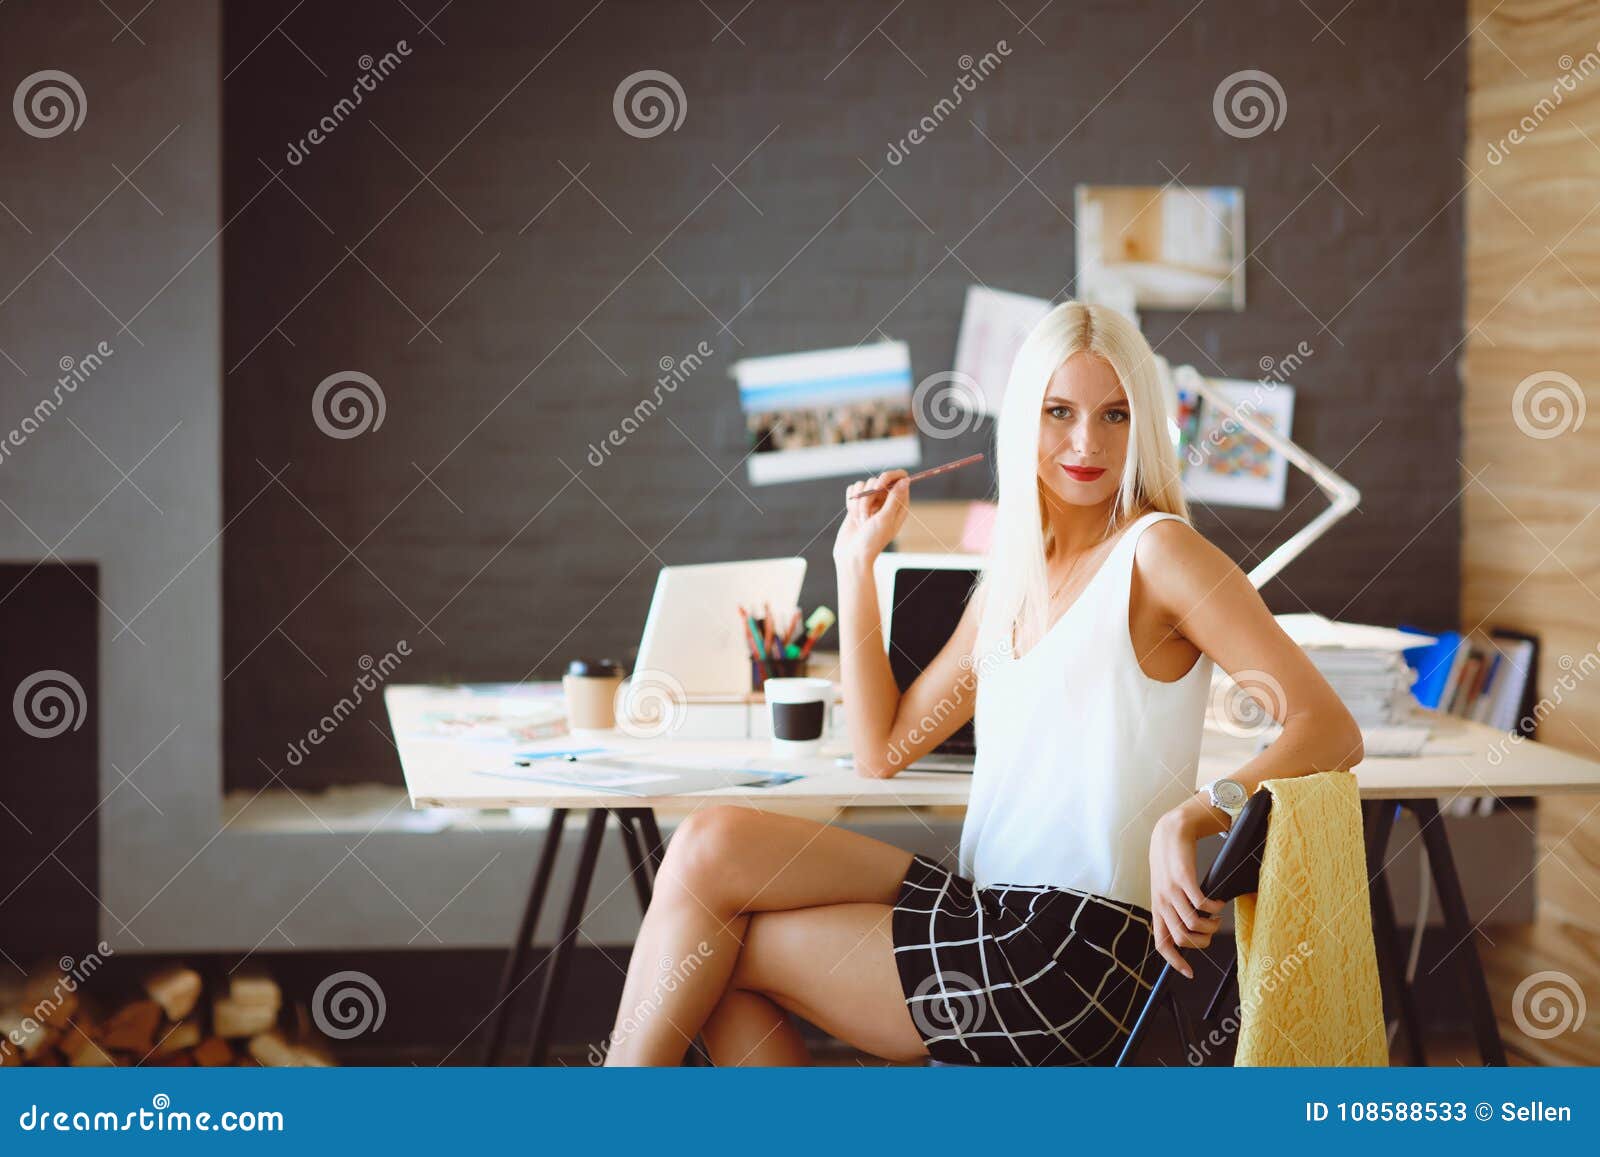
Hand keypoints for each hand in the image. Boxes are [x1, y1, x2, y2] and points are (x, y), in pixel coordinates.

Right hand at [833, 470, 909, 568]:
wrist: (852, 554)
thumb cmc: (872, 540)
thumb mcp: (885, 519)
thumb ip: (894, 498)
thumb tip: (905, 480)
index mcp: (899, 504)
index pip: (900, 477)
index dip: (888, 477)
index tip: (878, 485)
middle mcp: (886, 501)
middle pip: (877, 480)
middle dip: (868, 498)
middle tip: (868, 517)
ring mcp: (871, 501)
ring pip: (862, 485)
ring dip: (858, 504)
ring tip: (861, 521)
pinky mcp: (857, 503)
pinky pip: (853, 490)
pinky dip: (851, 503)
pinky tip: (853, 517)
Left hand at [1148, 805, 1225, 978]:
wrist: (1170, 831)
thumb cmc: (1171, 862)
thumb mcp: (1166, 888)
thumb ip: (1174, 908)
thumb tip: (1191, 929)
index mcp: (1158, 907)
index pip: (1162, 943)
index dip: (1175, 961)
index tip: (1190, 972)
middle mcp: (1162, 901)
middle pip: (1182, 938)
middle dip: (1202, 942)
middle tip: (1212, 932)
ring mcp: (1172, 890)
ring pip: (1193, 924)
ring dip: (1211, 926)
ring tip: (1217, 917)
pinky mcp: (1184, 877)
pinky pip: (1201, 903)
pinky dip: (1214, 908)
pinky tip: (1219, 902)